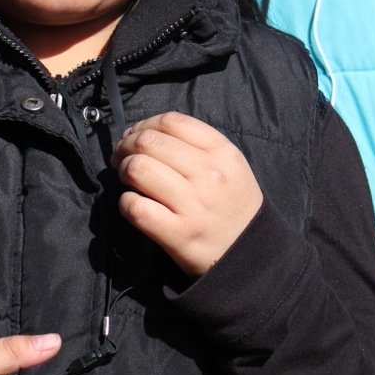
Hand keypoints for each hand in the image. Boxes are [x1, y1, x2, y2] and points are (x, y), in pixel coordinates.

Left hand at [112, 112, 262, 278]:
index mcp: (222, 152)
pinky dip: (126, 203)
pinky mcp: (179, 234)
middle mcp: (209, 174)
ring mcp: (194, 204)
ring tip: (128, 181)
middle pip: (148, 142)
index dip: (144, 125)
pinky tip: (134, 205)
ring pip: (138, 169)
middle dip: (126, 147)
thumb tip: (141, 134)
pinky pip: (136, 207)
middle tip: (122, 159)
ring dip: (123, 172)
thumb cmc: (232, 205)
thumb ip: (194, 144)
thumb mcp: (230, 165)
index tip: (135, 136)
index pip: (171, 122)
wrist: (251, 253)